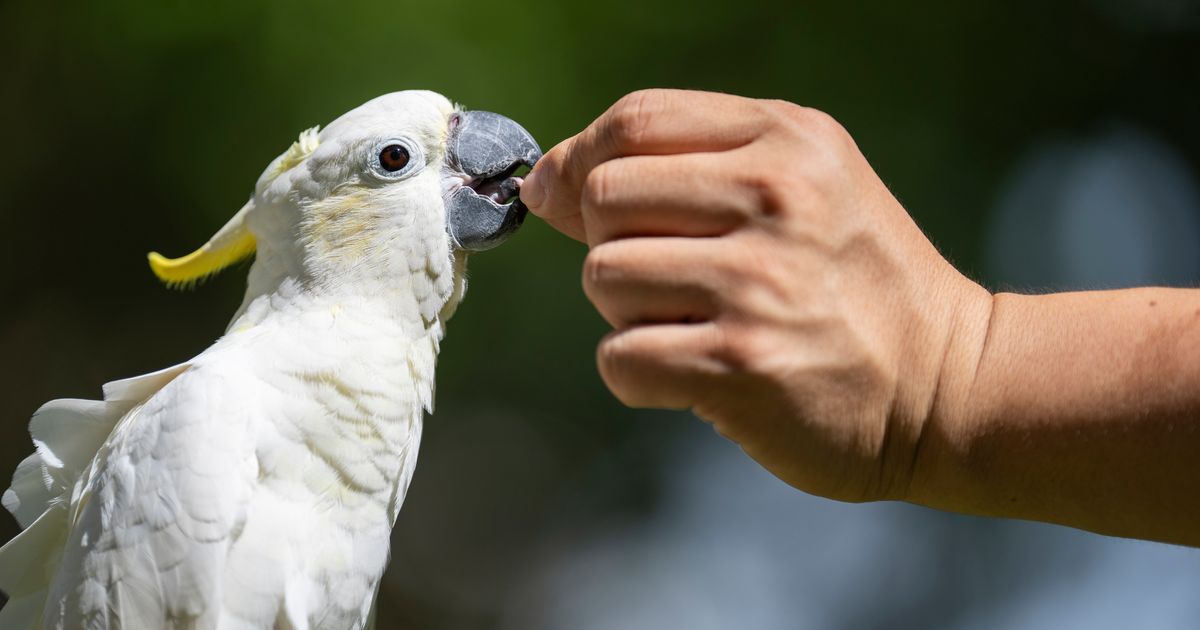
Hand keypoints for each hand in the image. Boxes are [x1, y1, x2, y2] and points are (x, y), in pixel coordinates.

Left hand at [522, 90, 990, 502]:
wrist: (949, 384)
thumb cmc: (855, 283)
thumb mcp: (800, 188)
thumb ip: (681, 167)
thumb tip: (545, 184)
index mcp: (788, 139)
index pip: (636, 119)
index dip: (581, 159)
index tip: (568, 199)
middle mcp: (776, 198)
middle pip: (604, 198)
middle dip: (611, 244)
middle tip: (671, 278)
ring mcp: (760, 282)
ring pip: (603, 278)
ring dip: (628, 313)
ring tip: (697, 325)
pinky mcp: (742, 363)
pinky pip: (621, 358)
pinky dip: (640, 375)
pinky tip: (696, 374)